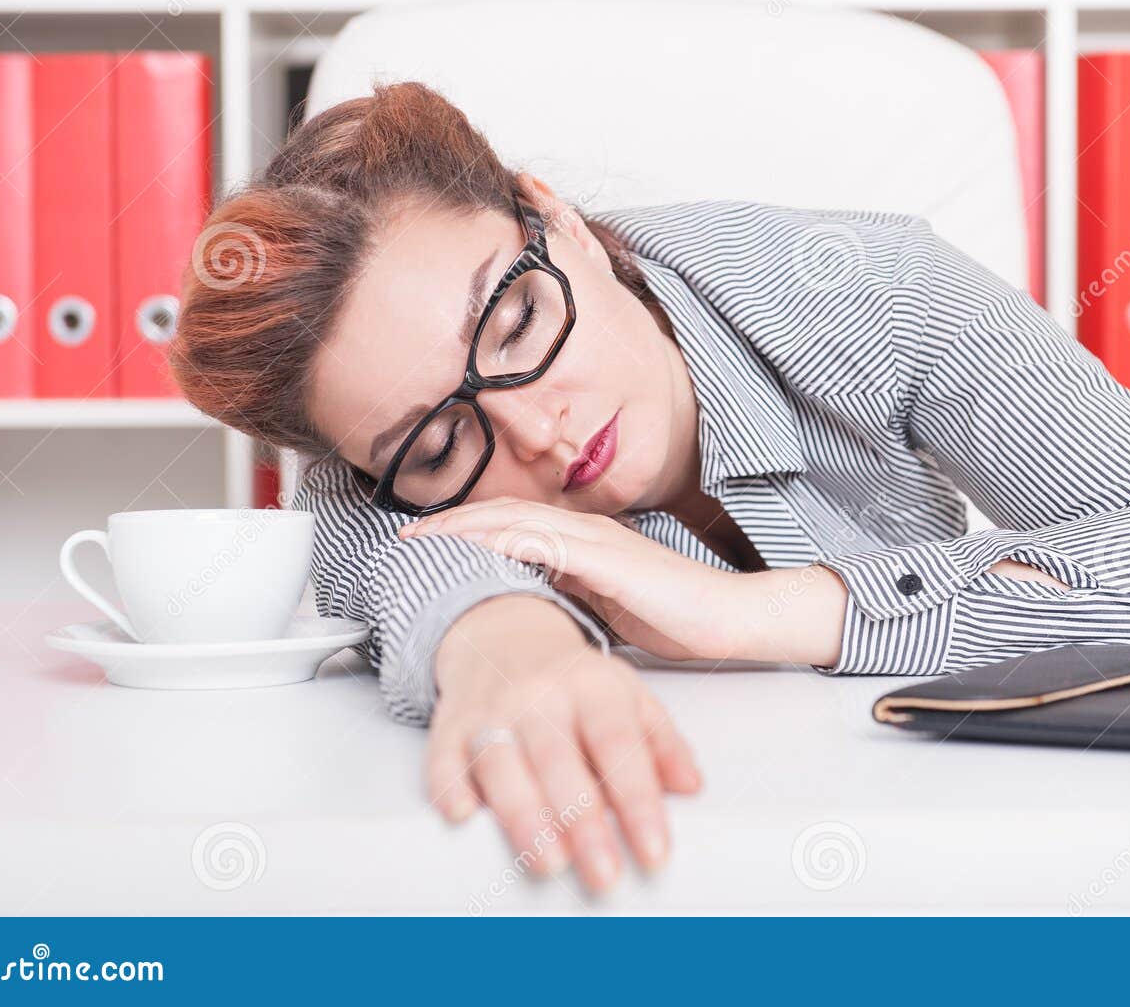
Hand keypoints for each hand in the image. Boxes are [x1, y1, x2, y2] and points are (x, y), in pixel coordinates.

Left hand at [400, 497, 767, 661]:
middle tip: (404, 536)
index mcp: (585, 540)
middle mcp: (586, 530)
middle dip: (450, 523)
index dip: (465, 528)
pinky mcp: (608, 559)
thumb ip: (570, 592)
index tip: (424, 542)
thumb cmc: (675, 616)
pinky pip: (545, 543)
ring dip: (465, 527)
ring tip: (423, 539)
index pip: (512, 524)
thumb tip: (529, 597)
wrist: (725, 617)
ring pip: (516, 520)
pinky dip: (504, 542)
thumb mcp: (607, 604)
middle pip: (503, 514)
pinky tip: (475, 550)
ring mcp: (597, 540)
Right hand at [430, 593, 701, 894]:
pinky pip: (444, 757)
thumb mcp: (628, 696)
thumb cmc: (571, 679)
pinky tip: (465, 815)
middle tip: (604, 873)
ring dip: (524, 815)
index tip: (654, 850)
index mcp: (592, 686)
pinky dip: (450, 786)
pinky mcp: (450, 725)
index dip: (638, 800)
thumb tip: (691, 785)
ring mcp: (492, 709)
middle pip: (560, 760)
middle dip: (583, 822)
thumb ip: (662, 742)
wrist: (503, 635)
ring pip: (502, 762)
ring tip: (548, 861)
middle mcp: (539, 695)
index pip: (619, 744)